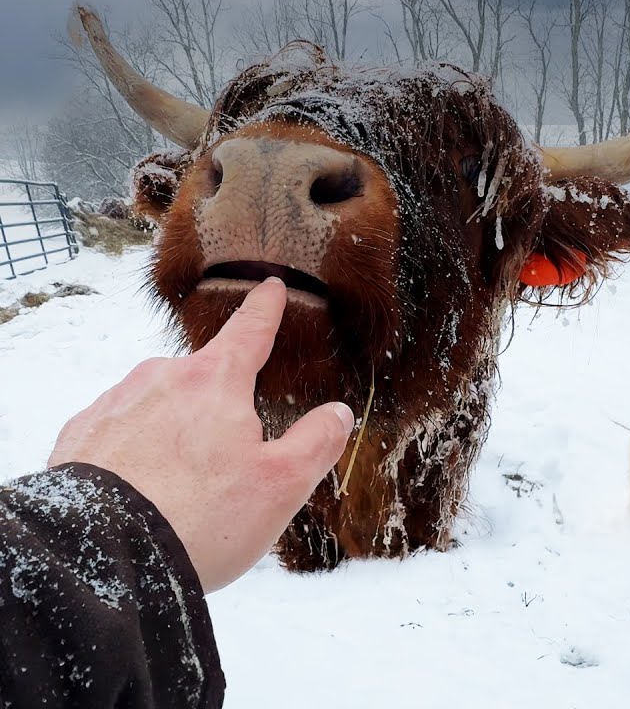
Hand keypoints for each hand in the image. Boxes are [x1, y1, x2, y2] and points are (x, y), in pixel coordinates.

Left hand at [47, 277, 353, 591]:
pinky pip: (121, 432)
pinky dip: (137, 452)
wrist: (101, 556)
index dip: (265, 308)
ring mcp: (114, 405)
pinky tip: (145, 490)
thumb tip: (337, 413)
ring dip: (177, 431)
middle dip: (220, 404)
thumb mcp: (281, 485)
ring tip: (185, 489)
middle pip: (204, 377)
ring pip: (161, 404)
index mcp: (215, 381)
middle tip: (231, 460)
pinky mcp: (79, 437)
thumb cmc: (200, 518)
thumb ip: (316, 443)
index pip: (249, 331)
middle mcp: (161, 378)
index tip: (271, 287)